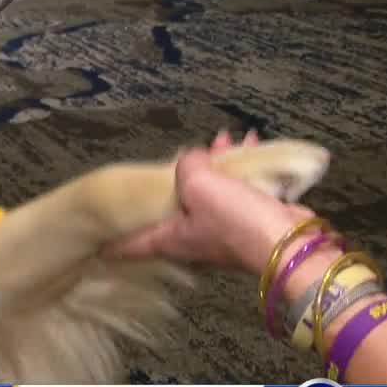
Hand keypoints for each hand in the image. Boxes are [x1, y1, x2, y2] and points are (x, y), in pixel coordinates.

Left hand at [103, 131, 314, 274]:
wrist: (289, 240)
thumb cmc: (235, 219)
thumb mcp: (199, 183)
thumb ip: (186, 166)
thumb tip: (192, 159)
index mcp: (170, 239)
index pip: (131, 246)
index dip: (112, 243)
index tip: (96, 244)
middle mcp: (191, 238)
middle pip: (170, 208)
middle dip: (172, 180)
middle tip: (173, 158)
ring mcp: (220, 231)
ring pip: (207, 192)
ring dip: (214, 164)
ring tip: (222, 140)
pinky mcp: (247, 222)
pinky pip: (236, 190)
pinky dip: (239, 168)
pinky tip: (248, 143)